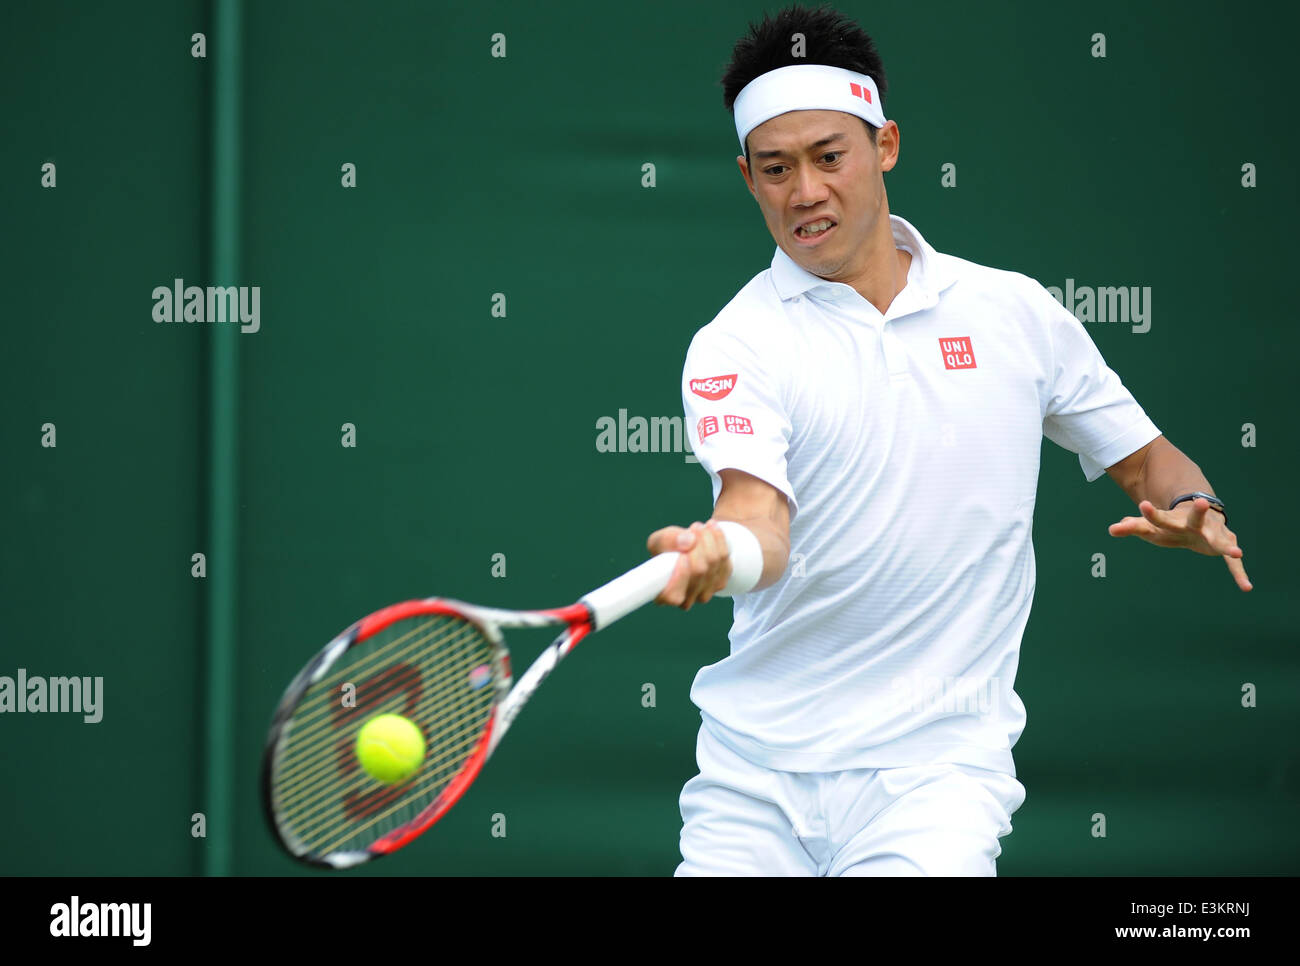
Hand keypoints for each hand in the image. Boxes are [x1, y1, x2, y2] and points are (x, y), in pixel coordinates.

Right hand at [645, 521, 731, 609]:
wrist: (689, 547)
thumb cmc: (668, 548)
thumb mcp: (660, 540)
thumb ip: (667, 541)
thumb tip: (689, 541)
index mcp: (662, 595)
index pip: (672, 595)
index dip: (681, 574)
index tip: (682, 554)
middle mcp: (684, 601)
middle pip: (698, 571)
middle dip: (698, 544)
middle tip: (694, 527)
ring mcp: (704, 595)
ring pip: (713, 563)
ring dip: (708, 539)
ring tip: (700, 527)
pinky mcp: (720, 584)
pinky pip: (724, 560)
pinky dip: (719, 540)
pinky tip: (711, 529)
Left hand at [1108, 498, 1251, 591]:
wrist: (1201, 513)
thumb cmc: (1170, 525)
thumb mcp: (1151, 528)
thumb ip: (1133, 527)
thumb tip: (1113, 529)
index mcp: (1172, 521)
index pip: (1159, 517)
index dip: (1150, 513)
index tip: (1143, 505)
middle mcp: (1194, 524)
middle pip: (1194, 518)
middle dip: (1198, 512)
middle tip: (1201, 503)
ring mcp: (1211, 533)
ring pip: (1219, 538)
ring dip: (1226, 544)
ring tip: (1237, 551)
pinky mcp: (1224, 544)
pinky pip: (1232, 563)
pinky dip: (1238, 574)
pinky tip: (1246, 588)